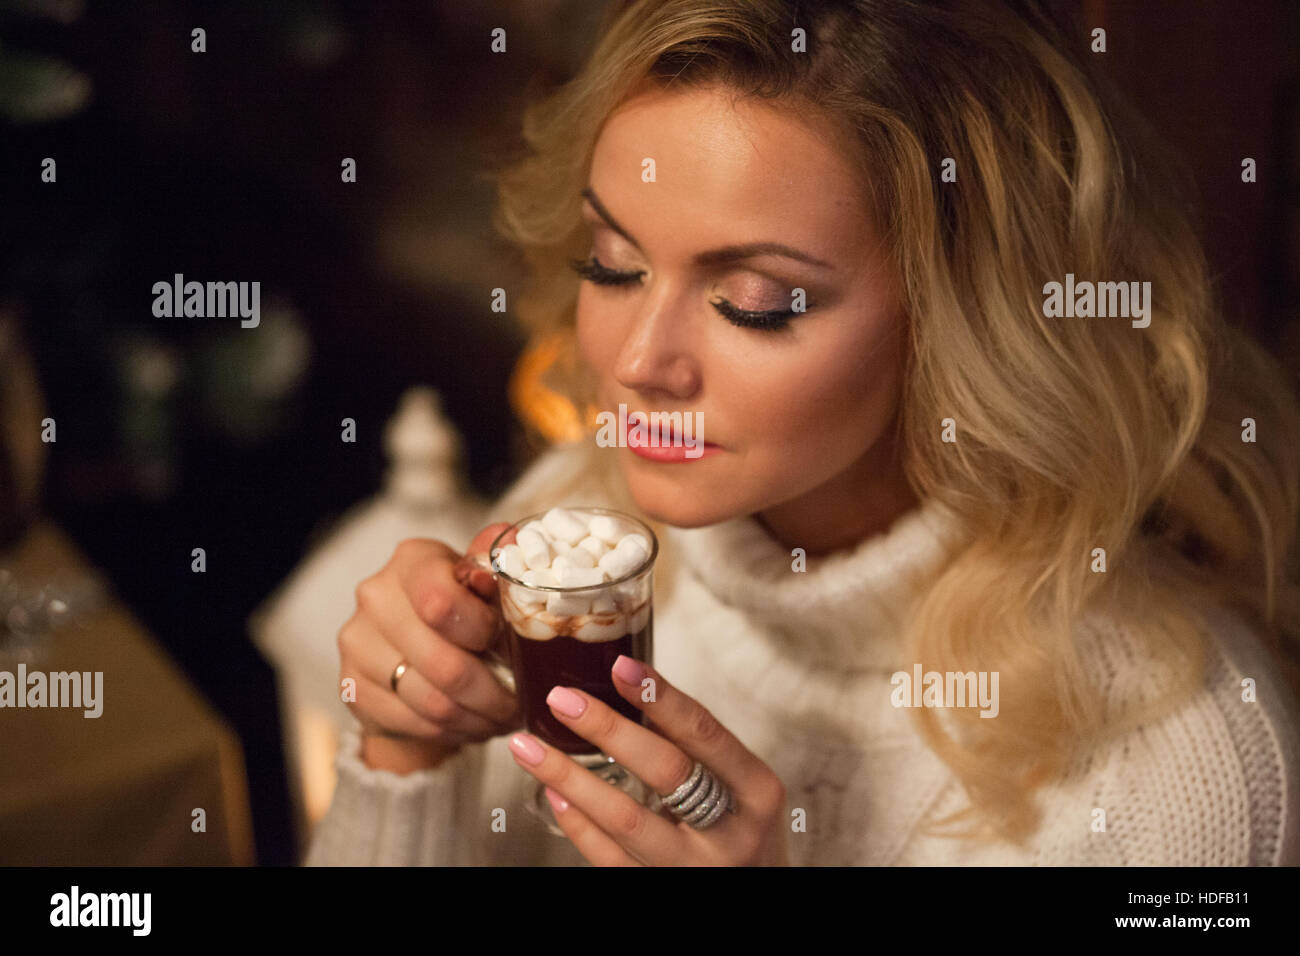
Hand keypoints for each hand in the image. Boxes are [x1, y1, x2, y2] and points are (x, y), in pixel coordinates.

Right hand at [338, 524, 522, 765]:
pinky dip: (453, 731)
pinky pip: (415, 723)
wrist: (413, 649)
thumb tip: (514, 543)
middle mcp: (376, 596)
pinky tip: (472, 724)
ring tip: (502, 718)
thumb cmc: (459, 611)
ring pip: (433, 702)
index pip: (443, 604)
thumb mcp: (484, 586)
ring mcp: (357, 642)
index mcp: (413, 560)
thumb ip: (500, 569)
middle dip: (493, 694)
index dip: (484, 633)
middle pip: (444, 664)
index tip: (513, 647)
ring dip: (477, 718)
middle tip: (519, 704)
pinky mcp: (352, 686)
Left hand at [507, 656, 789, 864]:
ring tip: (529, 747)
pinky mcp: (662, 890)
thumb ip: (696, 747)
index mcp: (757, 791)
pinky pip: (610, 859)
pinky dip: (578, 824)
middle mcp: (732, 833)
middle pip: (665, 772)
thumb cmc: (744, 831)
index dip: (661, 696)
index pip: (704, 732)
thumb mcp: (743, 787)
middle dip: (609, 729)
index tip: (620, 666)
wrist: (759, 897)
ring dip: (571, 778)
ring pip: (626, 820)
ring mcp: (696, 868)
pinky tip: (553, 793)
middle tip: (562, 699)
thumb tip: (630, 687)